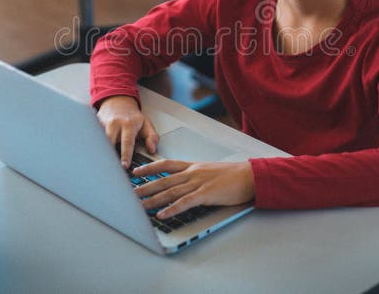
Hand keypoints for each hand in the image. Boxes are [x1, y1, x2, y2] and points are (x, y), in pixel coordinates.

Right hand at [96, 96, 158, 167]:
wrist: (118, 102)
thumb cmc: (132, 116)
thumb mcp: (146, 124)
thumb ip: (153, 137)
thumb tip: (152, 149)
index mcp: (129, 124)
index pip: (127, 142)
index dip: (126, 155)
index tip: (125, 165)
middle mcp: (114, 124)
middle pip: (110, 142)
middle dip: (110, 156)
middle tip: (111, 168)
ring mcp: (103, 124)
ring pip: (99, 141)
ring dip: (101, 152)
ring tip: (102, 163)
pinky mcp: (94, 125)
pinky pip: (93, 138)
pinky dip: (94, 147)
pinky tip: (94, 154)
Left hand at [133, 160, 254, 218]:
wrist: (249, 176)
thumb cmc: (232, 176)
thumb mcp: (210, 172)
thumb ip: (195, 177)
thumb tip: (183, 185)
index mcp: (193, 167)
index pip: (166, 164)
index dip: (149, 167)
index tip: (136, 171)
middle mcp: (192, 173)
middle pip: (163, 180)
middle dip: (145, 186)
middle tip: (130, 192)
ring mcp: (198, 183)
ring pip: (170, 191)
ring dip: (153, 199)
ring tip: (139, 206)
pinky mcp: (206, 194)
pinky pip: (185, 202)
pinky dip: (172, 209)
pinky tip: (162, 214)